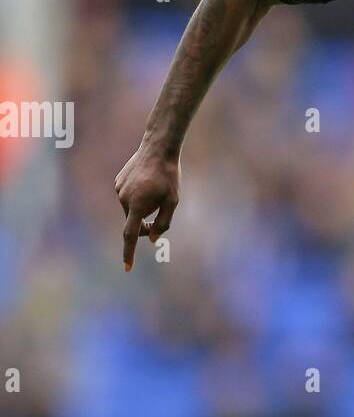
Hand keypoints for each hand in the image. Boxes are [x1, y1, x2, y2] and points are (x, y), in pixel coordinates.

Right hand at [114, 143, 180, 270]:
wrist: (158, 149)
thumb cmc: (169, 176)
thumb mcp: (173, 202)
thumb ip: (163, 223)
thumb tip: (152, 240)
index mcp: (137, 205)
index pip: (130, 235)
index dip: (129, 253)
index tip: (127, 268)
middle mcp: (123, 199)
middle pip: (134, 222)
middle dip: (145, 224)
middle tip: (160, 216)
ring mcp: (118, 190)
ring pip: (131, 210)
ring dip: (142, 208)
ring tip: (155, 191)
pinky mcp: (117, 182)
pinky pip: (128, 198)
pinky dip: (137, 197)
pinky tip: (146, 184)